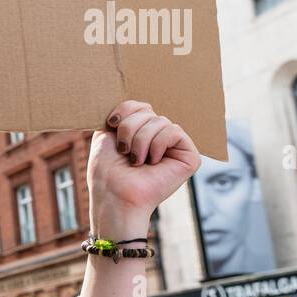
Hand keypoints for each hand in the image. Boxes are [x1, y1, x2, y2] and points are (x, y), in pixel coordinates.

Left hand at [88, 100, 200, 236]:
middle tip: (124, 151)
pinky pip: (174, 131)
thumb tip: (133, 102)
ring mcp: (174, 147)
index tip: (111, 124)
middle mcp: (159, 139)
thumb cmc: (107, 171)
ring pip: (161, 121)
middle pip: (149, 111)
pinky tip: (152, 161)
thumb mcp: (106, 136)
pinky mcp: (189, 157)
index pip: (140, 105)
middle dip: (130, 128)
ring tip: (136, 160)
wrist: (114, 195)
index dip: (125, 109)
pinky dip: (158, 144)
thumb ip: (122, 116)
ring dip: (140, 139)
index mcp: (141, 133)